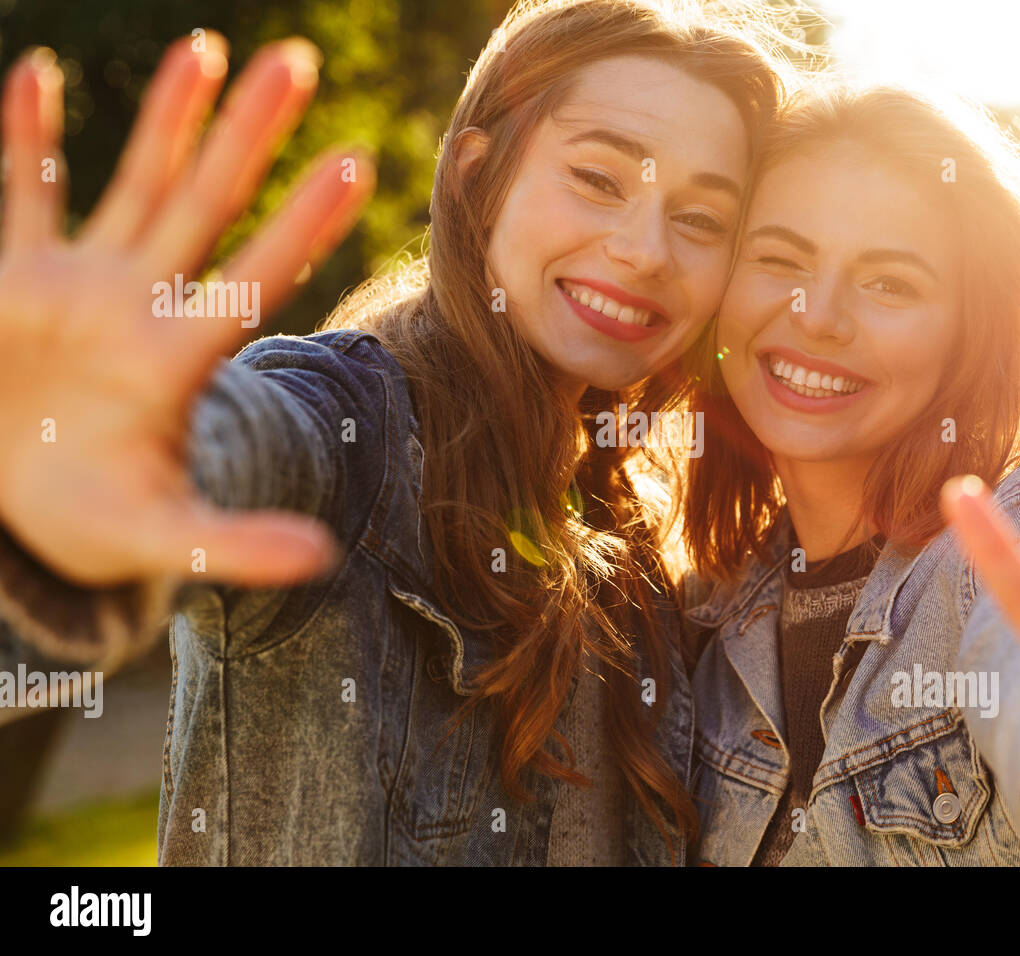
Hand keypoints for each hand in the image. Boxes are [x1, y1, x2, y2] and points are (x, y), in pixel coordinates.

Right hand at [0, 35, 374, 587]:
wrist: (26, 511)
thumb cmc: (100, 521)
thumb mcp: (165, 538)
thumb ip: (235, 544)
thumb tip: (324, 558)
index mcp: (181, 359)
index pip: (256, 277)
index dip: (302, 224)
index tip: (357, 164)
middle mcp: (143, 306)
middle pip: (207, 205)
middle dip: (247, 137)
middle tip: (297, 61)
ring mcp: (82, 286)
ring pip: (133, 183)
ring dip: (168, 120)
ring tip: (208, 48)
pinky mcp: (15, 281)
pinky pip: (24, 196)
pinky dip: (28, 142)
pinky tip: (37, 75)